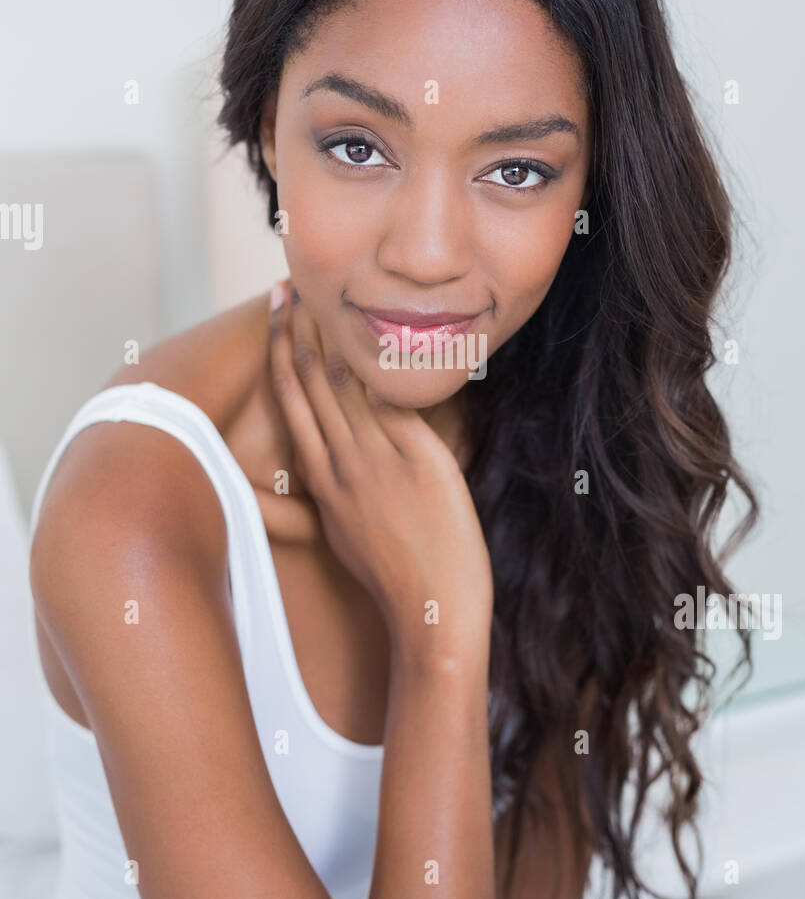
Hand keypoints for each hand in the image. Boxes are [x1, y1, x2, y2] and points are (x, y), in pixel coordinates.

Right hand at [267, 280, 492, 665]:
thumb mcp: (342, 534)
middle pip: (311, 381)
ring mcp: (378, 461)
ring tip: (327, 295)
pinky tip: (380, 330)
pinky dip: (384, 365)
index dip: (281, 351)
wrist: (432, 612)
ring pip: (348, 383)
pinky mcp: (418, 461)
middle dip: (298, 329)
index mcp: (322, 479)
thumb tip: (307, 473)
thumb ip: (323, 497)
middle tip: (289, 286)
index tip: (278, 315)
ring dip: (335, 335)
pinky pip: (394, 402)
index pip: (292, 400)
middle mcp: (342, 463)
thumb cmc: (394, 577)